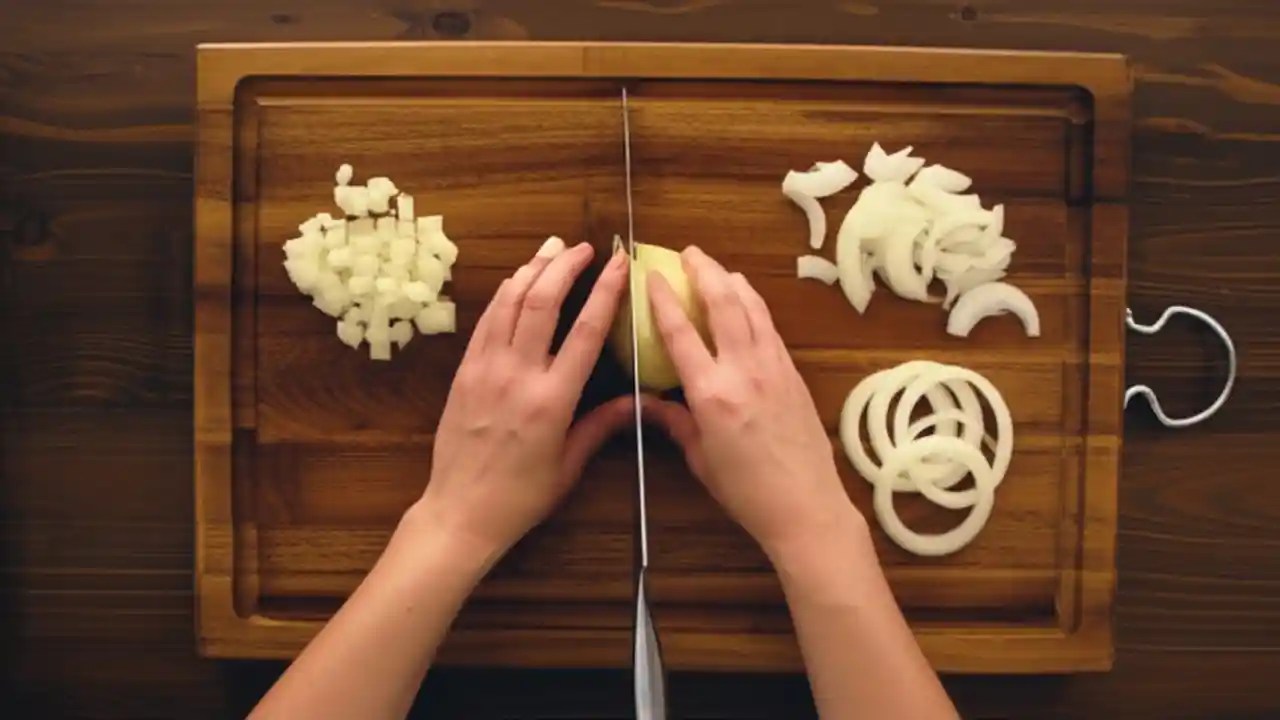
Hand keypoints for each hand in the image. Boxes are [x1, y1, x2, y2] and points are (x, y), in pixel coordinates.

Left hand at [418, 241, 632, 562]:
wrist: (460, 512)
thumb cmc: (521, 496)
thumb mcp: (569, 465)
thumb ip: (601, 425)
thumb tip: (639, 401)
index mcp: (552, 401)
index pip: (585, 331)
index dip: (604, 291)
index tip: (618, 264)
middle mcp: (518, 376)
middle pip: (542, 303)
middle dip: (565, 267)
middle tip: (584, 247)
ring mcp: (486, 370)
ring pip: (509, 303)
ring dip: (532, 270)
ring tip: (552, 249)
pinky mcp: (464, 372)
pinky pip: (487, 322)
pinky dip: (505, 295)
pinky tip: (518, 281)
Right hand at [643, 246, 863, 558]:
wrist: (806, 505)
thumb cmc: (746, 491)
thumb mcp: (700, 458)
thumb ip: (674, 422)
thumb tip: (648, 404)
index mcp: (711, 394)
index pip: (680, 333)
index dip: (664, 299)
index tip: (653, 275)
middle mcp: (744, 370)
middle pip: (722, 303)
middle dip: (704, 271)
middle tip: (689, 252)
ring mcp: (774, 368)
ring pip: (752, 308)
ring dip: (733, 281)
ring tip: (718, 268)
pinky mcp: (794, 373)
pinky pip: (770, 328)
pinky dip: (754, 306)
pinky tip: (747, 303)